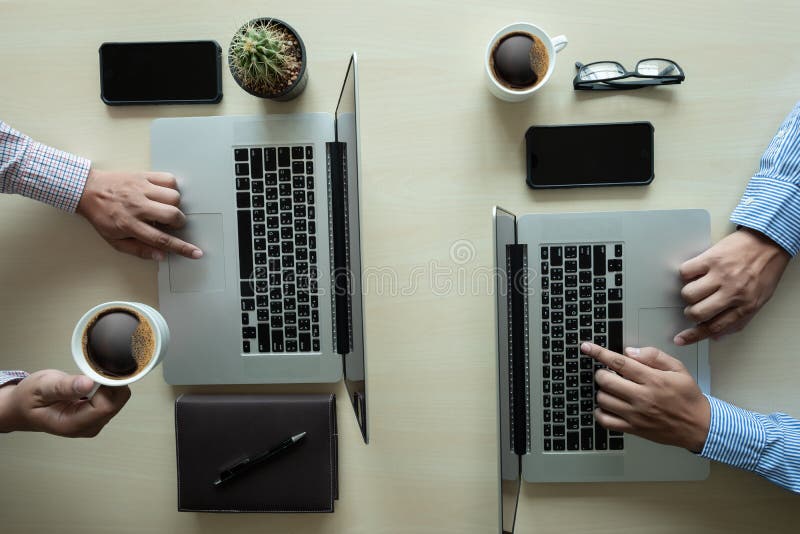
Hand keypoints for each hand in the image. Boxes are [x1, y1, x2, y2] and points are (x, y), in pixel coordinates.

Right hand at [0, 370, 130, 436]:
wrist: (23, 407)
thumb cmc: (28, 399)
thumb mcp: (41, 387)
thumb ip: (64, 387)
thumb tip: (88, 383)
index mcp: (72, 425)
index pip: (105, 406)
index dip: (105, 387)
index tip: (93, 374)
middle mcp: (87, 427)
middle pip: (116, 403)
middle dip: (108, 384)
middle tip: (88, 374)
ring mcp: (94, 422)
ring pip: (118, 399)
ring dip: (106, 385)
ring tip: (85, 380)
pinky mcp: (97, 415)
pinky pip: (114, 398)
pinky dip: (106, 387)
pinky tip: (90, 384)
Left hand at [76, 169, 202, 260]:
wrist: (87, 190)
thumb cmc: (102, 217)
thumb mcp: (114, 240)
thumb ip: (139, 250)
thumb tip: (161, 256)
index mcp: (129, 225)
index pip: (161, 239)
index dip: (182, 248)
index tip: (196, 253)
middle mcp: (137, 207)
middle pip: (172, 215)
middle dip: (178, 222)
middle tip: (169, 223)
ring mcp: (141, 189)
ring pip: (174, 197)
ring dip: (174, 205)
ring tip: (162, 207)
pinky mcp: (143, 176)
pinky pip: (169, 179)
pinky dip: (171, 188)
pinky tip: (161, 194)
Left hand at [581, 342, 709, 451]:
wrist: (698, 426)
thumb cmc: (688, 396)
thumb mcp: (678, 369)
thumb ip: (654, 356)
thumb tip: (629, 352)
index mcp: (653, 379)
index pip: (619, 363)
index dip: (599, 353)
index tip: (586, 347)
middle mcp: (642, 397)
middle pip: (605, 380)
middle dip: (602, 373)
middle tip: (609, 373)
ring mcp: (635, 415)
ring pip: (602, 399)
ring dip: (602, 391)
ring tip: (613, 389)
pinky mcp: (633, 429)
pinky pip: (605, 421)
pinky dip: (600, 412)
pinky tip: (608, 406)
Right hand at [674, 228, 790, 344]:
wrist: (770, 242)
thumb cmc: (765, 271)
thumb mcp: (759, 301)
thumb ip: (738, 320)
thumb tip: (716, 335)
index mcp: (745, 306)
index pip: (713, 327)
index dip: (693, 336)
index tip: (681, 339)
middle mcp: (732, 292)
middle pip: (697, 312)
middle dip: (690, 312)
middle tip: (694, 306)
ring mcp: (721, 275)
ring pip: (688, 294)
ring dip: (689, 293)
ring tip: (697, 286)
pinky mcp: (711, 259)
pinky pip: (686, 272)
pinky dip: (686, 274)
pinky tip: (696, 272)